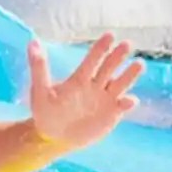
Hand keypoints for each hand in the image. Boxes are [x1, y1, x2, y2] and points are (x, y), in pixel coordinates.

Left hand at [28, 34, 143, 150]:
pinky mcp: (112, 114)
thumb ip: (39, 67)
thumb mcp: (39, 89)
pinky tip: (129, 100)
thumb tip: (33, 41)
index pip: (93, 60)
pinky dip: (127, 102)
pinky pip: (123, 106)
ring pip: (121, 84)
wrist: (53, 137)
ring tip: (139, 64)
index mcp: (79, 79)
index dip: (101, 47)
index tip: (110, 34)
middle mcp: (95, 86)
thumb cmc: (45, 111)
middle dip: (118, 56)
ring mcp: (105, 99)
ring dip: (130, 74)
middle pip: (109, 68)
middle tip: (127, 43)